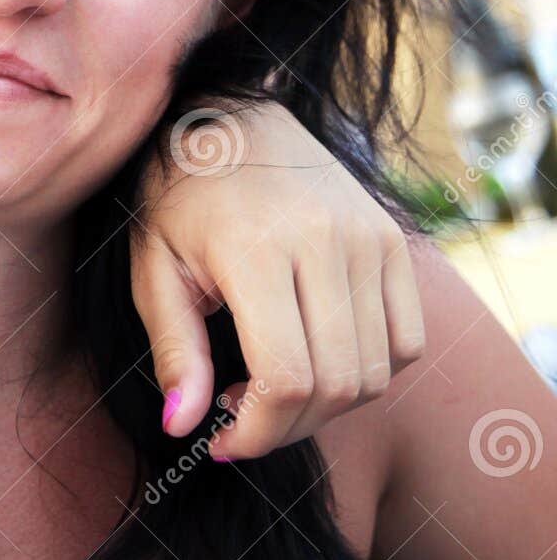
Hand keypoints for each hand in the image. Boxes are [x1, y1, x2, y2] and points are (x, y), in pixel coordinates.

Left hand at [131, 100, 426, 459]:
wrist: (226, 118)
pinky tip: (316, 357)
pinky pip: (406, 341)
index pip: (287, 378)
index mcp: (256, 249)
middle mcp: (325, 242)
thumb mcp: (152, 268)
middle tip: (240, 418)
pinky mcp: (393, 239)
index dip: (258, 431)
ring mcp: (368, 238)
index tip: (222, 441)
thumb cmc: (177, 197)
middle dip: (287, 427)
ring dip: (327, 405)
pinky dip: (369, 370)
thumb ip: (174, 350)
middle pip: (336, 385)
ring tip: (271, 386)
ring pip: (376, 371)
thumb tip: (185, 427)